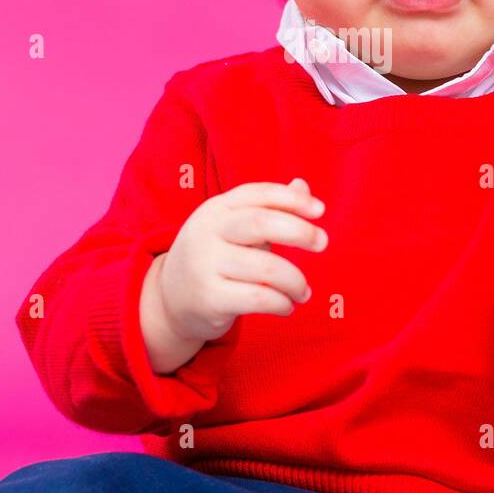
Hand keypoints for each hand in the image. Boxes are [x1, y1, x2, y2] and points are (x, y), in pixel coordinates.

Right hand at [153, 177, 326, 346]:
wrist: (170, 297)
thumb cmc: (216, 255)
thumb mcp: (235, 226)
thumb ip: (269, 208)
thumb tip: (304, 186)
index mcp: (217, 208)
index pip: (258, 194)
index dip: (292, 199)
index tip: (320, 211)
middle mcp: (208, 232)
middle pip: (261, 223)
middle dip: (300, 231)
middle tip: (323, 243)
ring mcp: (206, 265)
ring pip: (267, 267)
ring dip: (296, 281)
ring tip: (304, 292)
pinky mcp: (210, 298)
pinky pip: (259, 298)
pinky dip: (282, 303)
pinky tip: (287, 306)